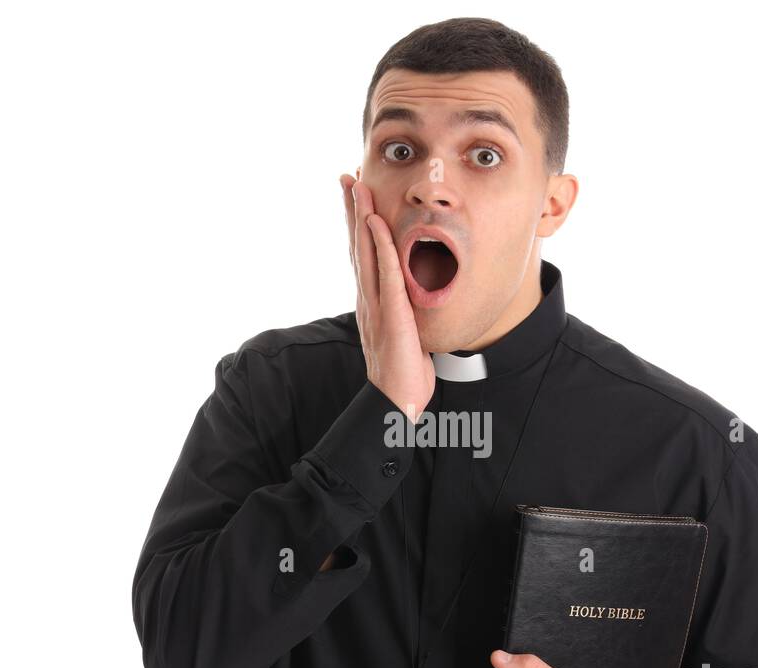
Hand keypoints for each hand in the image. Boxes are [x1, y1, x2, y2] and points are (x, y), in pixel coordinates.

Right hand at [339, 173, 434, 421]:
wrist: (396, 401)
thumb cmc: (403, 371)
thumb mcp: (403, 332)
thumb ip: (402, 312)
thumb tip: (410, 300)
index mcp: (370, 301)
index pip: (362, 255)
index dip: (358, 224)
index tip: (356, 195)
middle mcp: (367, 298)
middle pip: (356, 246)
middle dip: (352, 209)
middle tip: (347, 176)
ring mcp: (375, 304)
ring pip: (365, 252)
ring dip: (360, 216)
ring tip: (357, 185)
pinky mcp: (390, 313)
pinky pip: (385, 273)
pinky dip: (381, 246)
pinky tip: (376, 223)